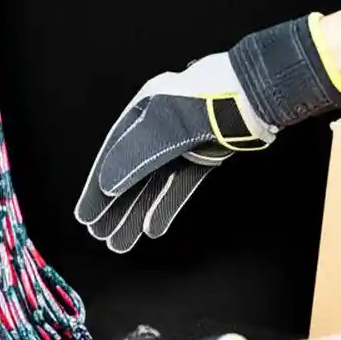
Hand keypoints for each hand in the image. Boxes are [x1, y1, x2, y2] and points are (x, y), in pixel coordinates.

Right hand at [74, 13, 340, 252]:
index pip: (112, 156)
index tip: (85, 216)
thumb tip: (107, 186)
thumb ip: (134, 159)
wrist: (255, 96)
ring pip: (154, 183)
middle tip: (99, 236)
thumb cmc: (206, 104)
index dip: (97, 188)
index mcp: (142, 111)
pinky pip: (179, 185)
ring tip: (120, 243)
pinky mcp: (205, 155)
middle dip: (115, 207)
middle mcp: (158, 125)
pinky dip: (165, 206)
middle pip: (131, 173)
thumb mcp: (162, 131)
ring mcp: (183, 141)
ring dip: (137, 213)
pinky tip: (153, 228)